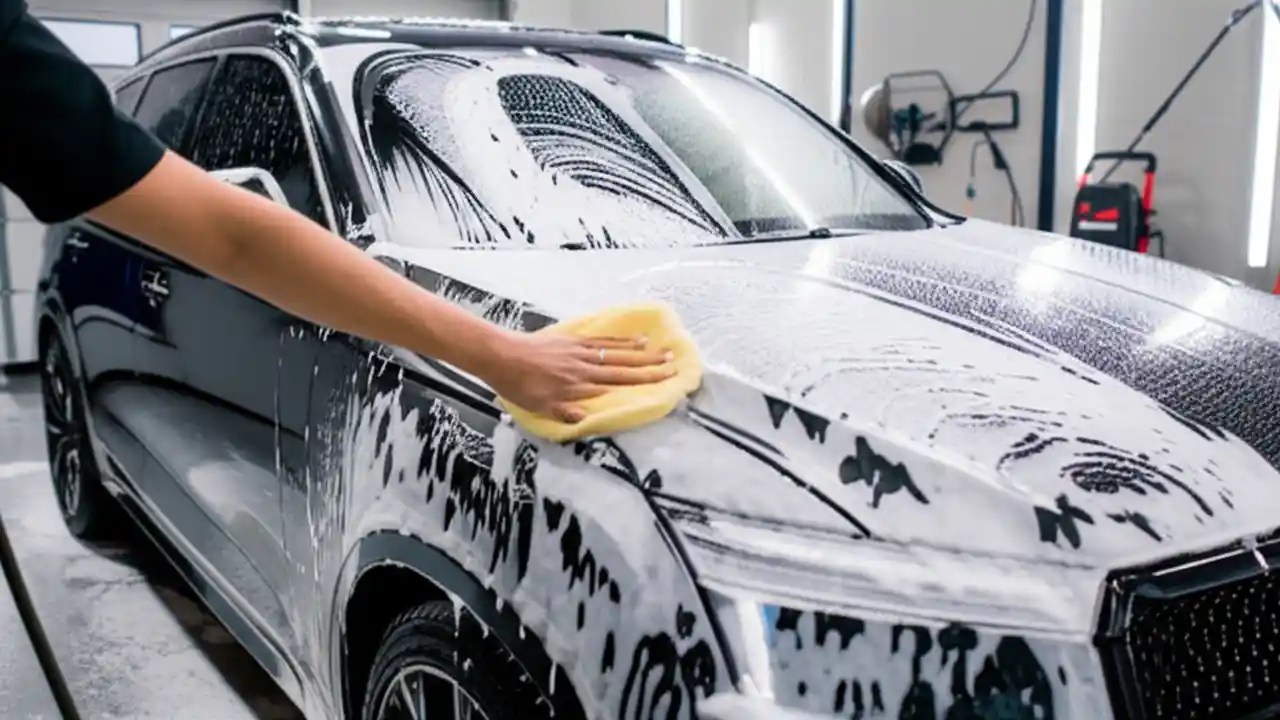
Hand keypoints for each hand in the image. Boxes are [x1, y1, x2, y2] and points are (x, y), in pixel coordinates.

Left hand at [482, 331, 676, 422]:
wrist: (501, 355)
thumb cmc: (518, 385)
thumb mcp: (538, 407)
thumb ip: (565, 413)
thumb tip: (588, 418)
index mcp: (580, 384)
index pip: (619, 383)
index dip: (644, 381)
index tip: (667, 378)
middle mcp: (584, 365)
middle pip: (623, 365)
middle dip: (650, 364)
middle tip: (673, 363)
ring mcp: (579, 350)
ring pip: (616, 350)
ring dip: (640, 350)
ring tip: (661, 349)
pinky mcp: (572, 340)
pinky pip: (601, 340)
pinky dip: (620, 340)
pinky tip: (632, 339)